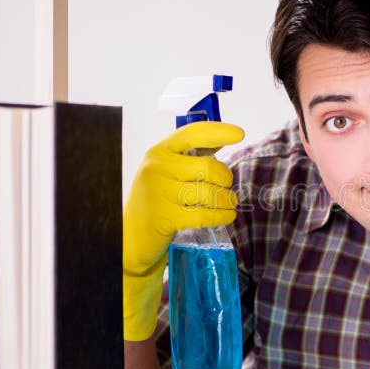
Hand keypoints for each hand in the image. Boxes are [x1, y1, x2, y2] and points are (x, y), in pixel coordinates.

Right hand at [123, 121, 243, 340]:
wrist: (130, 237)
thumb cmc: (156, 201)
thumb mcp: (166, 172)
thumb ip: (190, 157)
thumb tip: (220, 141)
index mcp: (159, 151)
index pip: (192, 134)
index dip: (218, 132)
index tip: (239, 134)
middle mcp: (157, 168)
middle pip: (209, 167)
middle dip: (225, 179)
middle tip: (225, 188)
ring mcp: (160, 192)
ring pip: (210, 192)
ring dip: (227, 200)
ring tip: (228, 203)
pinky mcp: (166, 217)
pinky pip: (205, 214)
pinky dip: (222, 215)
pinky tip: (226, 215)